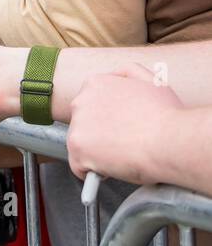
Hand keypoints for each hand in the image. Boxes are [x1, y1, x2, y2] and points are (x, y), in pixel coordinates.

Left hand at [66, 64, 185, 186]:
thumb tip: (115, 77)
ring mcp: (76, 125)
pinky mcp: (77, 149)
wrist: (169, 141)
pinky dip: (93, 172)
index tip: (122, 127)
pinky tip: (112, 168)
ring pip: (81, 145)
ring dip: (97, 153)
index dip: (108, 120)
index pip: (91, 104)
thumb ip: (128, 73)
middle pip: (84, 124)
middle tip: (125, 142)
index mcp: (95, 84)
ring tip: (123, 155)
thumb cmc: (166, 115)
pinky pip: (79, 167)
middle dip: (101, 135)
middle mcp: (79, 102)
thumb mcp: (151, 80)